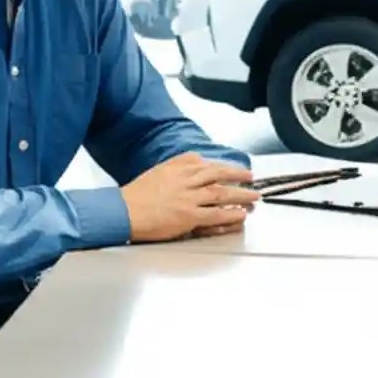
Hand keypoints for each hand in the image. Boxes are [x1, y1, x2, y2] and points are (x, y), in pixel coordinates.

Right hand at [120, 153, 260, 242]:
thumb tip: (195, 161)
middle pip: (219, 174)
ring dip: (241, 195)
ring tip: (254, 197)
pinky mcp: (189, 216)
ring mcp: (189, 198)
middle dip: (238, 176)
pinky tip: (241, 214)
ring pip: (222, 193)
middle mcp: (186, 179)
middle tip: (250, 179)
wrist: (123, 211)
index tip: (234, 169)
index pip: (206, 163)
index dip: (223, 167)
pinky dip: (231, 214)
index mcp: (178, 167)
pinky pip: (216, 214)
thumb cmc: (136, 195)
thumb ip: (177, 166)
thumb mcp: (158, 171)